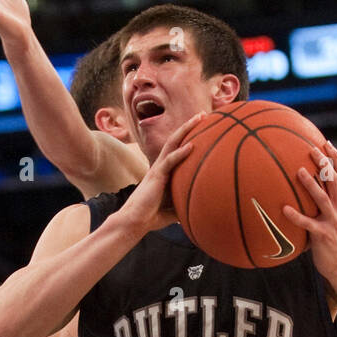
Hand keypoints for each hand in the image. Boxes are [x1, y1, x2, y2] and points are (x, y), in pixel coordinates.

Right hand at [119, 114, 203, 238]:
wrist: (134, 222)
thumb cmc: (151, 217)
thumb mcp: (173, 210)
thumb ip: (184, 204)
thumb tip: (200, 209)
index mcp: (163, 172)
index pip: (176, 149)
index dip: (188, 137)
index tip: (202, 129)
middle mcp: (160, 166)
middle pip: (175, 140)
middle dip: (189, 126)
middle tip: (203, 114)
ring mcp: (158, 169)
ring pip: (172, 143)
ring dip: (186, 130)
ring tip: (200, 118)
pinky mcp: (156, 176)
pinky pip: (170, 161)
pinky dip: (181, 153)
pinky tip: (192, 145)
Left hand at [282, 142, 336, 288]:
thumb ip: (330, 209)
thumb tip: (314, 199)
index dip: (336, 159)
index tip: (328, 144)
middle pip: (334, 180)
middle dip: (324, 163)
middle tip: (311, 148)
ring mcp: (333, 222)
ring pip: (322, 198)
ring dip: (310, 183)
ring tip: (298, 171)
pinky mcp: (323, 236)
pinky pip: (307, 223)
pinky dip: (295, 216)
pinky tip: (284, 209)